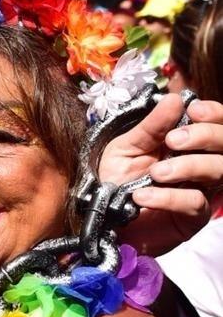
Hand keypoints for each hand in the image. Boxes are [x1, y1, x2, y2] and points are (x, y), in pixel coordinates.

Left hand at [98, 95, 222, 253]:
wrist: (105, 216)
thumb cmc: (118, 179)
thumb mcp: (127, 146)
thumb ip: (151, 126)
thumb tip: (174, 99)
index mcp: (188, 143)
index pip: (217, 123)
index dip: (214, 114)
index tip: (193, 110)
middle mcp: (201, 163)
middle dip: (204, 136)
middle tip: (172, 140)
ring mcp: (201, 190)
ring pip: (218, 171)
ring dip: (187, 166)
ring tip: (155, 172)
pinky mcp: (193, 217)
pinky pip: (195, 202)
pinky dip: (169, 197)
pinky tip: (143, 196)